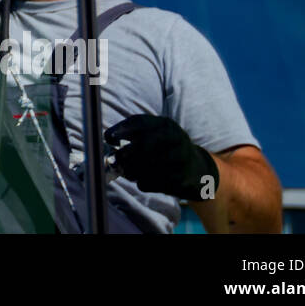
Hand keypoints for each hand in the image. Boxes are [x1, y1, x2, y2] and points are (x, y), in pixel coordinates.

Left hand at [105, 114, 219, 200]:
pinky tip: (144, 180)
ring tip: (129, 172)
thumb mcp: (155, 135)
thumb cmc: (166, 150)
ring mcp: (181, 158)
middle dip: (124, 155)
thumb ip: (132, 133)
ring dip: (131, 171)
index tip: (109, 138)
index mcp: (165, 124)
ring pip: (145, 166)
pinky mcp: (181, 179)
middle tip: (117, 161)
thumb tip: (107, 138)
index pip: (139, 122)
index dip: (120, 130)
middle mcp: (175, 138)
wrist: (198, 170)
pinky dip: (142, 183)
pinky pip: (151, 182)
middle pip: (142, 145)